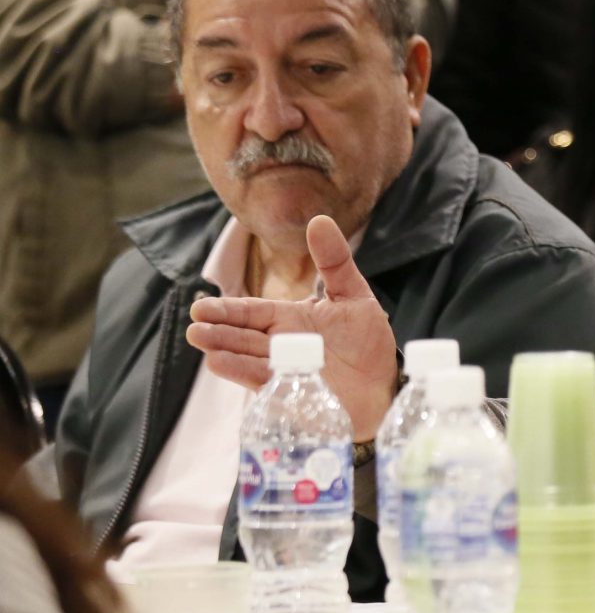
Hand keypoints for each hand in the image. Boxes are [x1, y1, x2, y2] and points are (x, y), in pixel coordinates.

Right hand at [186, 215, 399, 438]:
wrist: (382, 386)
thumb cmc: (367, 342)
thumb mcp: (354, 295)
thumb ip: (335, 261)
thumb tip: (319, 220)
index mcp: (290, 319)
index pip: (252, 312)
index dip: (228, 310)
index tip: (200, 307)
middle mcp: (280, 344)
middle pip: (242, 335)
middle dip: (218, 330)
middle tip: (195, 326)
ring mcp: (282, 369)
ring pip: (247, 358)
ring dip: (225, 351)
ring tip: (203, 343)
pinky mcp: (290, 392)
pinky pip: (264, 381)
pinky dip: (244, 373)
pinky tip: (222, 365)